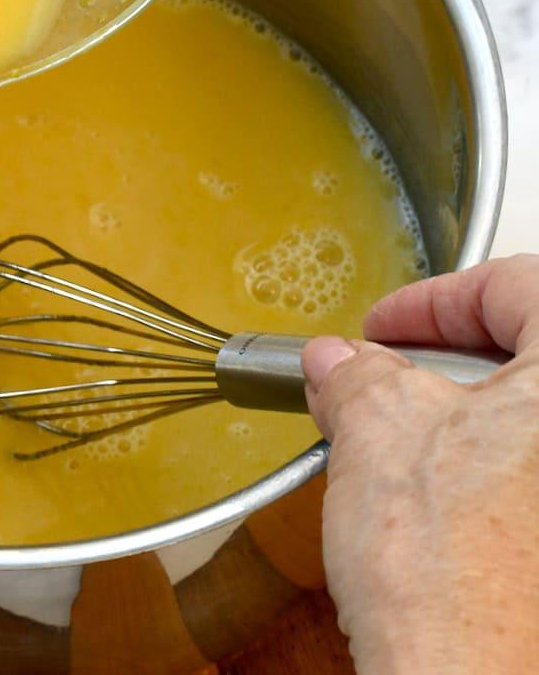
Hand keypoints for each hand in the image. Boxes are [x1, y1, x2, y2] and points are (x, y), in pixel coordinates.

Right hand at [302, 255, 538, 672]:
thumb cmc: (453, 576)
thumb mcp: (377, 431)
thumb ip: (358, 374)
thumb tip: (342, 365)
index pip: (514, 285)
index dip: (433, 302)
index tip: (383, 328)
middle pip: (533, 359)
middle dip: (448, 367)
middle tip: (387, 387)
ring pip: (532, 431)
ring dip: (470, 428)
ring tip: (402, 457)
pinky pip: (532, 490)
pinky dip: (497, 485)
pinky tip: (443, 514)